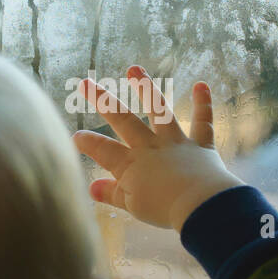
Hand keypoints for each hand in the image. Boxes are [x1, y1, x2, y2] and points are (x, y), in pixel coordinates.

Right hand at [73, 67, 242, 230]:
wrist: (201, 205)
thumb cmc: (164, 210)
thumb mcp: (133, 206)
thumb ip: (112, 194)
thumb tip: (92, 187)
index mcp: (131, 164)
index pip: (102, 150)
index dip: (86, 142)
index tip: (75, 135)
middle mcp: (150, 147)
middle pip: (122, 120)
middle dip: (102, 101)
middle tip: (86, 82)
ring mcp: (175, 142)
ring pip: (158, 110)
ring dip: (146, 88)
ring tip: (134, 68)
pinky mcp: (200, 144)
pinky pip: (202, 121)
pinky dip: (203, 104)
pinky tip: (201, 86)